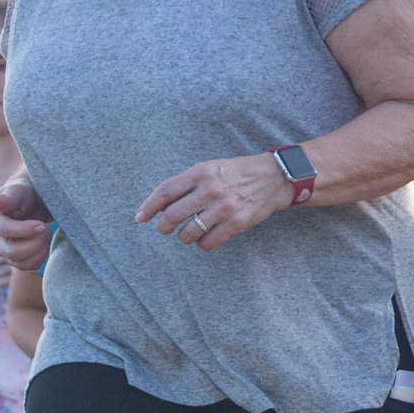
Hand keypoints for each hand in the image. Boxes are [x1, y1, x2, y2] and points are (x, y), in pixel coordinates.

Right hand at [0, 171, 51, 270]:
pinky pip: (28, 266)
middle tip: (46, 227)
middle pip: (12, 252)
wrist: (32, 200)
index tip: (43, 225)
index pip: (5, 230)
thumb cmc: (26, 192)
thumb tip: (0, 201)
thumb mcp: (20, 188)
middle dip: (35, 242)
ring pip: (21, 263)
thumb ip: (11, 195)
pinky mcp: (14, 258)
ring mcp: (2, 250)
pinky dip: (41, 257)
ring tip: (46, 232)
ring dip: (40, 249)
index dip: (25, 230)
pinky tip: (44, 242)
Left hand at [137, 153, 292, 250]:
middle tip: (164, 229)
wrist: (273, 177)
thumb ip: (186, 183)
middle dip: (163, 227)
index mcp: (200, 173)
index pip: (166, 191)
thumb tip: (160, 204)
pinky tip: (204, 238)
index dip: (149, 207)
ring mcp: (223, 208)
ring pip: (188, 233)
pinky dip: (201, 244)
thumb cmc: (235, 173)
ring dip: (183, 237)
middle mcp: (210, 190)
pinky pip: (207, 243)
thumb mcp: (210, 168)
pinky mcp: (235, 223)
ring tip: (187, 233)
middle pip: (172, 216)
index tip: (140, 218)